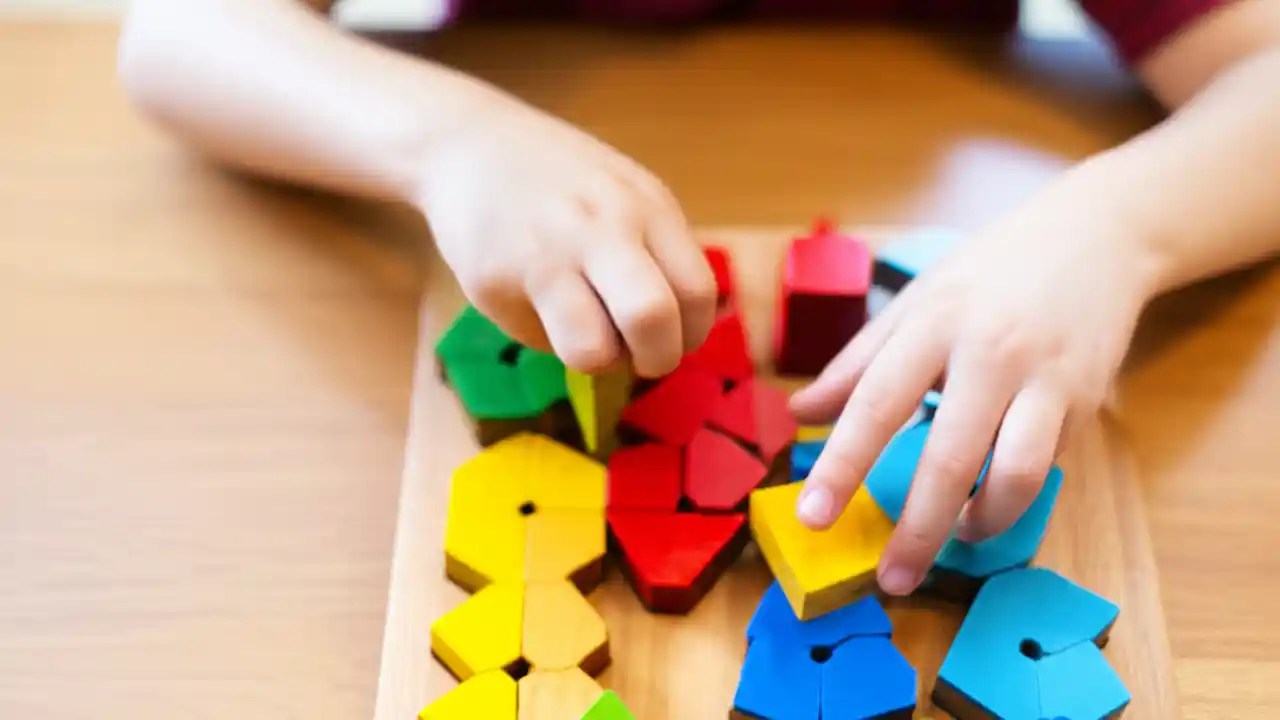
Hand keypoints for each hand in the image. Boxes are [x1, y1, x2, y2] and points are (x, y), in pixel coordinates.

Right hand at [418, 90, 715, 377]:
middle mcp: (602, 226)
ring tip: (586, 336)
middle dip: (657, 358)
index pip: (698, 293)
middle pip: (654, 320)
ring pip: (595, 351)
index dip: (690, 334)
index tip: (671, 337)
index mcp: (647, 205)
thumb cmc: (561, 181)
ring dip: (600, 360)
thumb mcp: (626, 194)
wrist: (468, 144)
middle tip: (640, 357)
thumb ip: (657, 251)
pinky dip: (548, 341)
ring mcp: (547, 254)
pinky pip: (541, 341)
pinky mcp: (496, 282)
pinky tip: (535, 304)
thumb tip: (676, 334)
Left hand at [789, 188, 1159, 595]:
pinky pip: (1046, 464)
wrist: (1097, 234)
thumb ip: (856, 362)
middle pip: (947, 458)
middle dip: (916, 530)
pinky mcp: (1086, 399)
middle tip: (891, 579)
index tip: (812, 517)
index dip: (842, 465)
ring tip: (955, 538)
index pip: (875, 403)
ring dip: (981, 523)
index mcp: (931, 323)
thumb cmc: (990, 272)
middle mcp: (988, 352)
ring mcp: (1044, 378)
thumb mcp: (915, 301)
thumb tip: (798, 411)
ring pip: (1013, 475)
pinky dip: (1014, 492)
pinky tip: (992, 495)